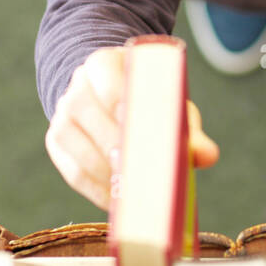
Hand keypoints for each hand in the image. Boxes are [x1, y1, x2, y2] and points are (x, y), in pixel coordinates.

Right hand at [44, 45, 219, 212]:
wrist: (109, 98)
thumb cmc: (149, 102)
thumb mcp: (169, 106)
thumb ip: (188, 130)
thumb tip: (208, 156)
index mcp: (105, 63)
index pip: (106, 74)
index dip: (120, 99)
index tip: (138, 127)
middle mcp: (78, 86)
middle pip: (86, 110)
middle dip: (111, 142)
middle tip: (137, 169)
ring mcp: (63, 115)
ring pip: (75, 144)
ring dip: (102, 171)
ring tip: (131, 189)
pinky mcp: (57, 145)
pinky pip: (73, 171)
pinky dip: (96, 190)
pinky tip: (119, 202)